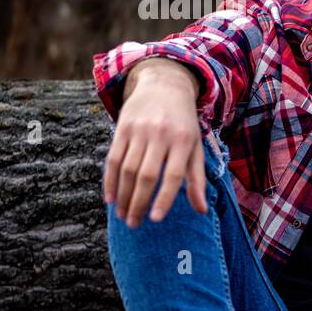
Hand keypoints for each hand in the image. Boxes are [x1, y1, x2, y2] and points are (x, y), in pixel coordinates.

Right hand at [103, 58, 205, 227]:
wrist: (164, 86)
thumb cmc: (184, 125)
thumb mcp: (196, 147)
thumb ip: (197, 179)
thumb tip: (202, 210)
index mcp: (183, 141)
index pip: (173, 175)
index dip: (164, 199)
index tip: (156, 220)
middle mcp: (161, 135)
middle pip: (147, 175)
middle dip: (138, 202)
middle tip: (134, 224)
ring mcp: (140, 130)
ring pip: (127, 169)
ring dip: (123, 195)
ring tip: (123, 216)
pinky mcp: (122, 128)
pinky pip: (112, 158)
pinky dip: (109, 180)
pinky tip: (110, 198)